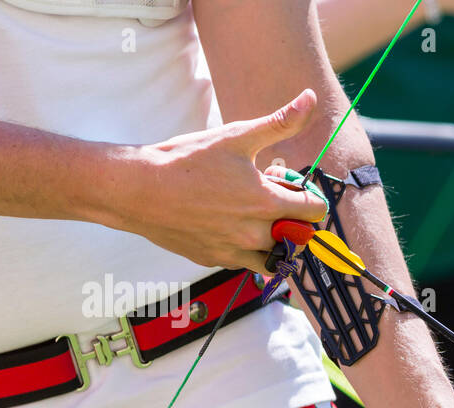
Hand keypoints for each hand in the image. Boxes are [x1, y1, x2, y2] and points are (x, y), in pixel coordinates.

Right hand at [108, 89, 327, 273]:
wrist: (138, 189)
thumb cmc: (186, 161)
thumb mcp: (236, 136)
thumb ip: (279, 122)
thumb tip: (309, 99)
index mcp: (267, 203)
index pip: (315, 210)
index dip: (306, 195)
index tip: (285, 183)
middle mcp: (256, 234)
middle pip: (299, 236)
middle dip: (291, 217)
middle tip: (265, 197)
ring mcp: (236, 252)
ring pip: (276, 257)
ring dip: (274, 239)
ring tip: (253, 216)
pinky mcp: (216, 260)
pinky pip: (246, 262)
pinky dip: (247, 248)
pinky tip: (228, 224)